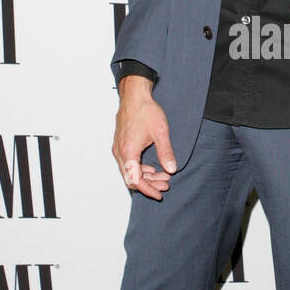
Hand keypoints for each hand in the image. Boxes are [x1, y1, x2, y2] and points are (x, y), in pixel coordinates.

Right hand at [112, 76, 176, 200]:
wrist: (134, 96)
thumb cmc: (145, 110)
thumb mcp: (161, 132)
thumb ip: (166, 152)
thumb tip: (171, 169)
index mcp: (128, 151)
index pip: (136, 180)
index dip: (148, 190)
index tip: (159, 194)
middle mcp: (120, 152)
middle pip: (131, 179)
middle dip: (149, 185)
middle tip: (165, 185)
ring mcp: (119, 149)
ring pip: (130, 172)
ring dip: (146, 177)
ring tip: (163, 177)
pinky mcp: (121, 145)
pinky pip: (129, 164)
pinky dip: (140, 169)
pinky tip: (152, 169)